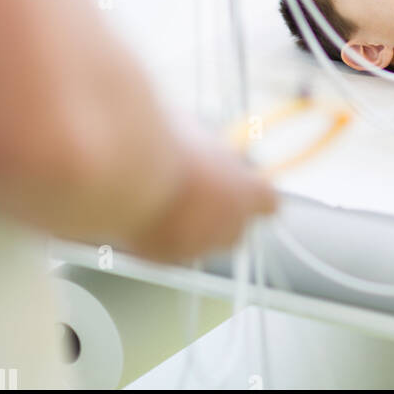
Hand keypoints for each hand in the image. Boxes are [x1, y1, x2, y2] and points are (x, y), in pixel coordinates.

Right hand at [122, 129, 276, 263]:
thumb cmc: (165, 141)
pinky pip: (170, 249)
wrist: (125, 169)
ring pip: (202, 242)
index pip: (269, 203)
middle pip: (237, 229)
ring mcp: (198, 246)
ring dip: (191, 228)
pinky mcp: (165, 259)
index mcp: (246, 191)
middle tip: (198, 193)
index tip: (243, 185)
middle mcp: (229, 225)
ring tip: (165, 198)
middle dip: (222, 216)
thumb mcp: (197, 133)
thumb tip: (205, 150)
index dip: (254, 195)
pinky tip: (144, 212)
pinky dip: (161, 236)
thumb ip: (210, 151)